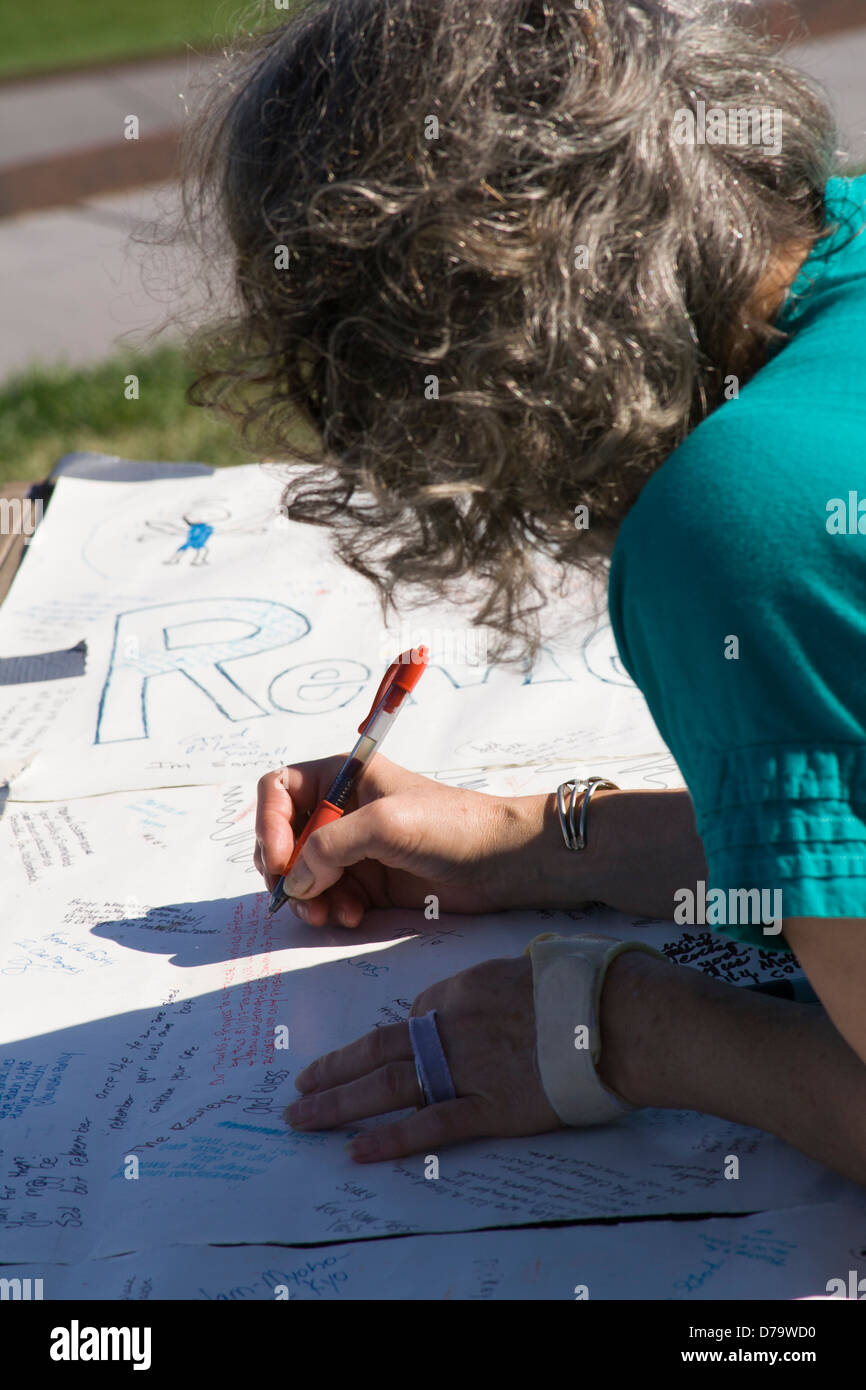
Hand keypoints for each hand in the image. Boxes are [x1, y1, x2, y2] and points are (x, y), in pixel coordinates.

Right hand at [255, 752, 545, 926]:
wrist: (501, 862)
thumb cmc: (450, 824)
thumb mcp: (384, 823)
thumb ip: (329, 846)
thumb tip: (295, 880)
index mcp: (342, 776)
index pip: (278, 791)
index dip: (269, 824)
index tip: (282, 860)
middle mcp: (342, 809)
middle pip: (283, 837)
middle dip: (285, 871)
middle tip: (299, 897)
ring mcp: (354, 848)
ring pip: (302, 874)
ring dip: (307, 898)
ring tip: (328, 914)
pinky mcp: (368, 881)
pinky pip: (328, 897)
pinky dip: (331, 909)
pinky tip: (353, 916)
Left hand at [284, 954, 560, 1159]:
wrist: (617, 1014)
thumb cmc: (586, 984)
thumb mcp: (532, 965)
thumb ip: (501, 984)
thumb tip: (499, 996)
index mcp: (463, 988)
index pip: (417, 1013)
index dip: (397, 1037)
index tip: (381, 1054)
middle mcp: (453, 1026)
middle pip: (378, 1049)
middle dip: (334, 1069)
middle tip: (300, 1087)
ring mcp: (467, 1068)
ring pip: (388, 1085)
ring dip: (339, 1102)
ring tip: (302, 1116)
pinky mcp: (490, 1108)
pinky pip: (431, 1126)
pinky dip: (391, 1139)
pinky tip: (357, 1149)